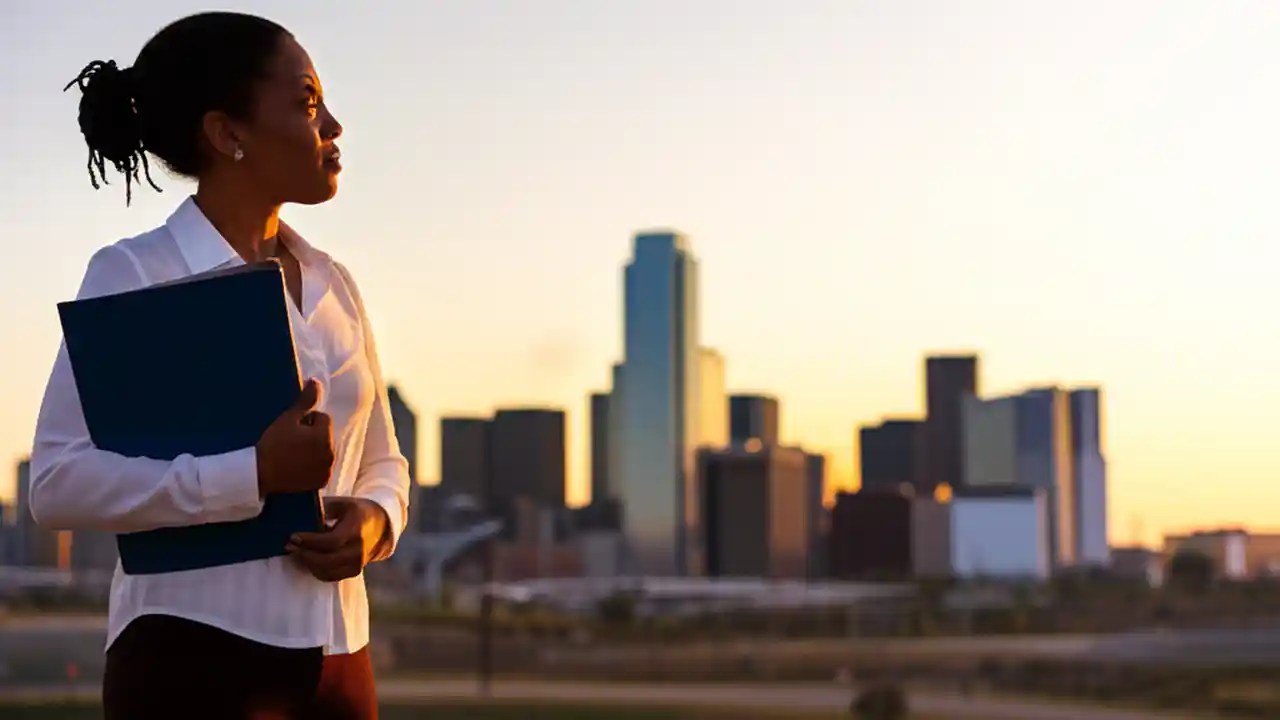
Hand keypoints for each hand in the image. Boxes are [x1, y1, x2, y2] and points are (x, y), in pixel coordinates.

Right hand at [256, 379, 333, 496]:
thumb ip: (306, 401)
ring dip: (315, 450)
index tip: (291, 429)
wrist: (258, 474)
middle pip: (325, 435)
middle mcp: (332, 454)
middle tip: (291, 441)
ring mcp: (327, 470)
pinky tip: (297, 466)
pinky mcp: (321, 483)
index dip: (306, 420)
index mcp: (325, 437)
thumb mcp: (288, 419)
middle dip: (313, 435)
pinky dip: (314, 466)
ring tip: (292, 454)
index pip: (323, 418)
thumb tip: (316, 382)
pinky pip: (322, 467)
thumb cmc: (272, 444)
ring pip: (324, 451)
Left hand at [285, 497, 389, 581]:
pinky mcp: (354, 572)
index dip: (310, 541)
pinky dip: (315, 569)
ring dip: (308, 562)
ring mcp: (358, 563)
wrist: (380, 526)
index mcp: (357, 528)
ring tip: (297, 551)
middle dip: (305, 554)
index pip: (332, 541)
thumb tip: (298, 514)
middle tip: (290, 545)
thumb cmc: (355, 511)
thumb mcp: (341, 504)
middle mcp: (359, 549)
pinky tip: (308, 558)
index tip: (293, 536)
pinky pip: (329, 576)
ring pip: (326, 571)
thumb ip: (322, 508)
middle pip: (328, 560)